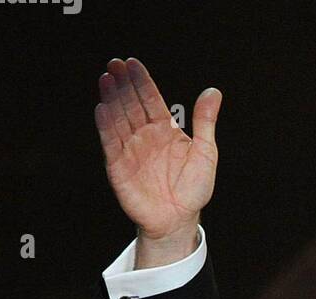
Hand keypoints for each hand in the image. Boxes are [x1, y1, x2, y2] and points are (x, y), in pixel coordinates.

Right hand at [94, 57, 221, 252]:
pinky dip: (106, 127)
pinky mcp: (119, 167)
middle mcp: (144, 136)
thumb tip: (214, 92)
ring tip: (106, 79)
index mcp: (164, 130)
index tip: (132, 63)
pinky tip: (102, 109)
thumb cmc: (194, 188)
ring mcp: (130, 150)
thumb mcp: (206, 152)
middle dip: (123, 85)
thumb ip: (205, 121)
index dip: (142, 82)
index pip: (150, 100)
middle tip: (115, 64)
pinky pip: (111, 144)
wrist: (180, 219)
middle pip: (131, 105)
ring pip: (118, 119)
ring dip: (111, 100)